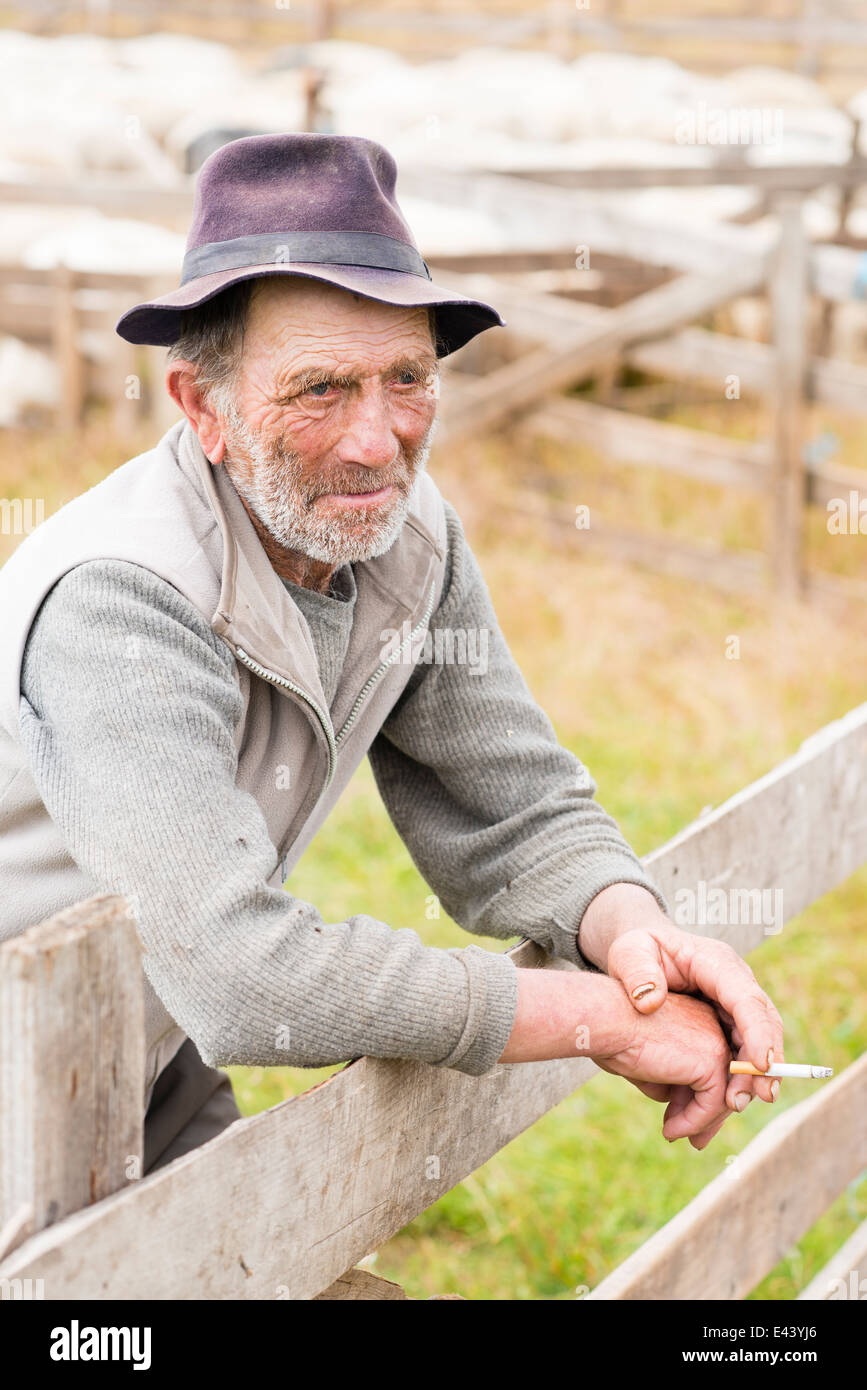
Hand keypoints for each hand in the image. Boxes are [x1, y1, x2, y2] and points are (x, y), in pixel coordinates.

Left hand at [579, 886, 784, 1108]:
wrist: (640, 960)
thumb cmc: (637, 952)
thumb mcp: (629, 953)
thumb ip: (637, 971)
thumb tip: (649, 1001)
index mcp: (717, 963)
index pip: (747, 998)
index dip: (759, 1032)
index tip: (761, 1065)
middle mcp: (735, 984)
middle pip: (763, 1025)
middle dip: (764, 1063)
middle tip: (759, 1097)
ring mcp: (733, 1006)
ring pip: (756, 1044)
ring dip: (752, 1078)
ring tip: (733, 1107)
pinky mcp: (726, 1024)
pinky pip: (739, 1054)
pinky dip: (735, 1080)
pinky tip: (722, 1106)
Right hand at [590, 985, 738, 1149]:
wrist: (605, 1020)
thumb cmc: (613, 1033)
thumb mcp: (646, 1058)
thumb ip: (667, 1076)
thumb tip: (677, 1102)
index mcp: (697, 1018)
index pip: (708, 1063)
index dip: (695, 1094)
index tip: (675, 1115)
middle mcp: (713, 1025)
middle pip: (722, 1079)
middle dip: (705, 1113)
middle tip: (691, 1138)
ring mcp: (715, 1042)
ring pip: (721, 1094)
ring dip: (698, 1122)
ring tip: (673, 1134)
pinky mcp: (711, 1061)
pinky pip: (712, 1104)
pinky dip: (693, 1122)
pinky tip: (670, 1130)